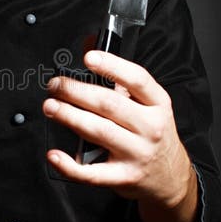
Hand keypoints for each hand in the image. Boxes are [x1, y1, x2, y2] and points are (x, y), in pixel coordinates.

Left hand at [43, 50, 196, 221]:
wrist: (169, 175)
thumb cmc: (151, 132)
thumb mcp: (147, 102)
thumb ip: (118, 76)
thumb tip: (89, 44)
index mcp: (157, 103)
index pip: (137, 79)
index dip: (112, 66)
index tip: (88, 57)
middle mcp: (150, 127)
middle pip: (109, 104)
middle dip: (77, 91)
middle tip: (55, 85)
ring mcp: (137, 154)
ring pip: (99, 132)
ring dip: (69, 117)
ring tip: (50, 106)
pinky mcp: (123, 177)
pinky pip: (92, 173)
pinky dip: (69, 165)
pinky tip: (54, 155)